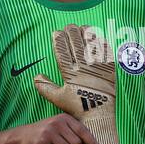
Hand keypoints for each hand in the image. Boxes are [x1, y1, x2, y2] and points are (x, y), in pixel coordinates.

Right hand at [14, 115, 101, 143]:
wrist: (23, 135)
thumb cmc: (47, 132)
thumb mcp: (60, 126)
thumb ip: (74, 132)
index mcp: (64, 118)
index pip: (83, 130)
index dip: (92, 142)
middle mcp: (57, 123)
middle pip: (76, 143)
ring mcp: (49, 133)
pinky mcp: (42, 143)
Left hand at [32, 24, 120, 143]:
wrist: (96, 117)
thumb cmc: (76, 108)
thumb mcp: (58, 97)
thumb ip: (47, 87)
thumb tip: (36, 76)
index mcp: (70, 72)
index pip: (63, 54)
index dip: (59, 42)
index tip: (56, 33)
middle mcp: (83, 68)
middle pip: (76, 47)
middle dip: (73, 36)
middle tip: (70, 27)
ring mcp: (95, 69)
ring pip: (90, 48)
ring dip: (86, 37)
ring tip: (82, 28)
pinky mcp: (108, 71)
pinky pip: (105, 56)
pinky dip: (102, 46)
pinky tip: (97, 36)